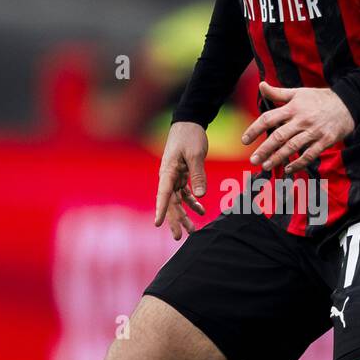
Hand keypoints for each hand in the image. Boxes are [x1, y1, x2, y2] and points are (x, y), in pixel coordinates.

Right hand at [154, 122, 207, 239]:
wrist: (189, 122)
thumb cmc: (189, 136)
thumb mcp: (195, 154)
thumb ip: (197, 174)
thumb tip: (201, 195)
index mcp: (168, 171)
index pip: (163, 194)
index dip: (161, 210)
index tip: (158, 224)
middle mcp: (168, 177)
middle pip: (170, 202)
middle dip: (174, 220)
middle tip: (178, 237)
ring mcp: (174, 177)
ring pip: (177, 201)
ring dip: (184, 215)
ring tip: (192, 230)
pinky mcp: (182, 175)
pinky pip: (185, 193)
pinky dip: (193, 202)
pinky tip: (201, 211)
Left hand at [242, 81, 354, 173]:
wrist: (348, 103)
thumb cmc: (319, 98)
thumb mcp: (298, 92)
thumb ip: (278, 93)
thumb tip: (261, 85)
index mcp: (293, 107)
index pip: (269, 118)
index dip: (255, 129)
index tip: (245, 140)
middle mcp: (302, 120)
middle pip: (279, 136)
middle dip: (265, 149)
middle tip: (253, 160)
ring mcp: (314, 131)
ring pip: (293, 147)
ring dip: (278, 158)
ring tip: (266, 166)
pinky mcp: (325, 141)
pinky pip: (310, 155)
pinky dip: (299, 163)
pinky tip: (288, 169)